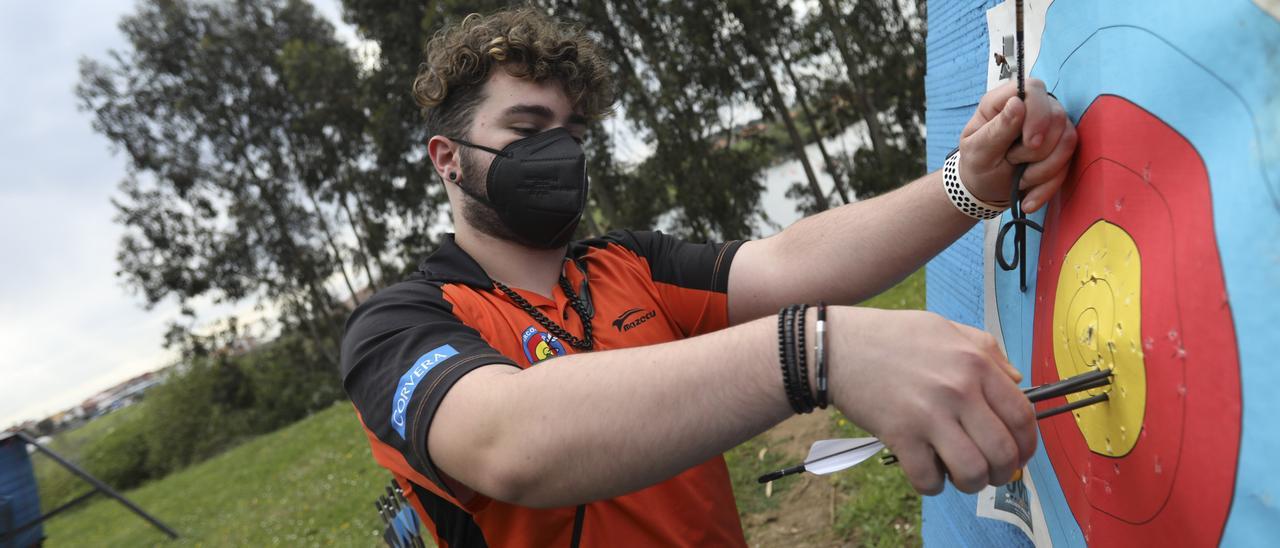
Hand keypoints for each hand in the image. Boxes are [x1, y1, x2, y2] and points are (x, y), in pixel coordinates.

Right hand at [825, 307, 1036, 494]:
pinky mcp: (899, 435)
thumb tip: (1017, 381)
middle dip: (1004, 472)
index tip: (1019, 454)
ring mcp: (929, 414)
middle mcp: (958, 389)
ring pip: (973, 472)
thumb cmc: (892, 336)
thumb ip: (987, 350)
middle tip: (991, 472)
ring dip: (972, 483)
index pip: (1022, 415)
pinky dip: (933, 485)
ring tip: (960, 474)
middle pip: (1003, 451)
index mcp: (975, 363)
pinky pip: (929, 479)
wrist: (838, 346)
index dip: (1028, 444)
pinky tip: (927, 472)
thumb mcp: (946, 328)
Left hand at [957, 78, 1077, 212]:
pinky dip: (1047, 185)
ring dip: (1043, 169)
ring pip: (1068, 140)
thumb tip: (1017, 102)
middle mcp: (1032, 108)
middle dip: (1037, 150)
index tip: (1030, 143)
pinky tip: (1029, 198)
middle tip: (1013, 162)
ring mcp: (1050, 126)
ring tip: (1020, 179)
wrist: (986, 189)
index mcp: (1004, 101)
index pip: (1034, 89)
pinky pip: (1069, 163)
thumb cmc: (978, 164)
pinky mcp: (1061, 147)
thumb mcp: (979, 151)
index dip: (1037, 114)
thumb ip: (997, 128)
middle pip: (1057, 116)